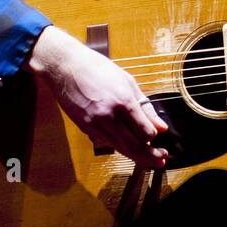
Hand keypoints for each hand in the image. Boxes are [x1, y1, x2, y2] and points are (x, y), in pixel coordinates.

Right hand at [28, 25, 168, 167]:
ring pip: (120, 149)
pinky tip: (127, 142)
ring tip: (149, 156)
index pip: (146, 133)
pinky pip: (107, 142)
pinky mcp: (85, 128)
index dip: (154, 137)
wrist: (65, 67)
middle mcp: (110, 117)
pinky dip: (119, 145)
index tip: (158, 136)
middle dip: (150, 157)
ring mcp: (96, 125)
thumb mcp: (127, 82)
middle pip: (134, 147)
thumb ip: (146, 107)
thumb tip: (162, 128)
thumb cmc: (98, 69)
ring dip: (137, 155)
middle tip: (162, 159)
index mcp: (124, 102)